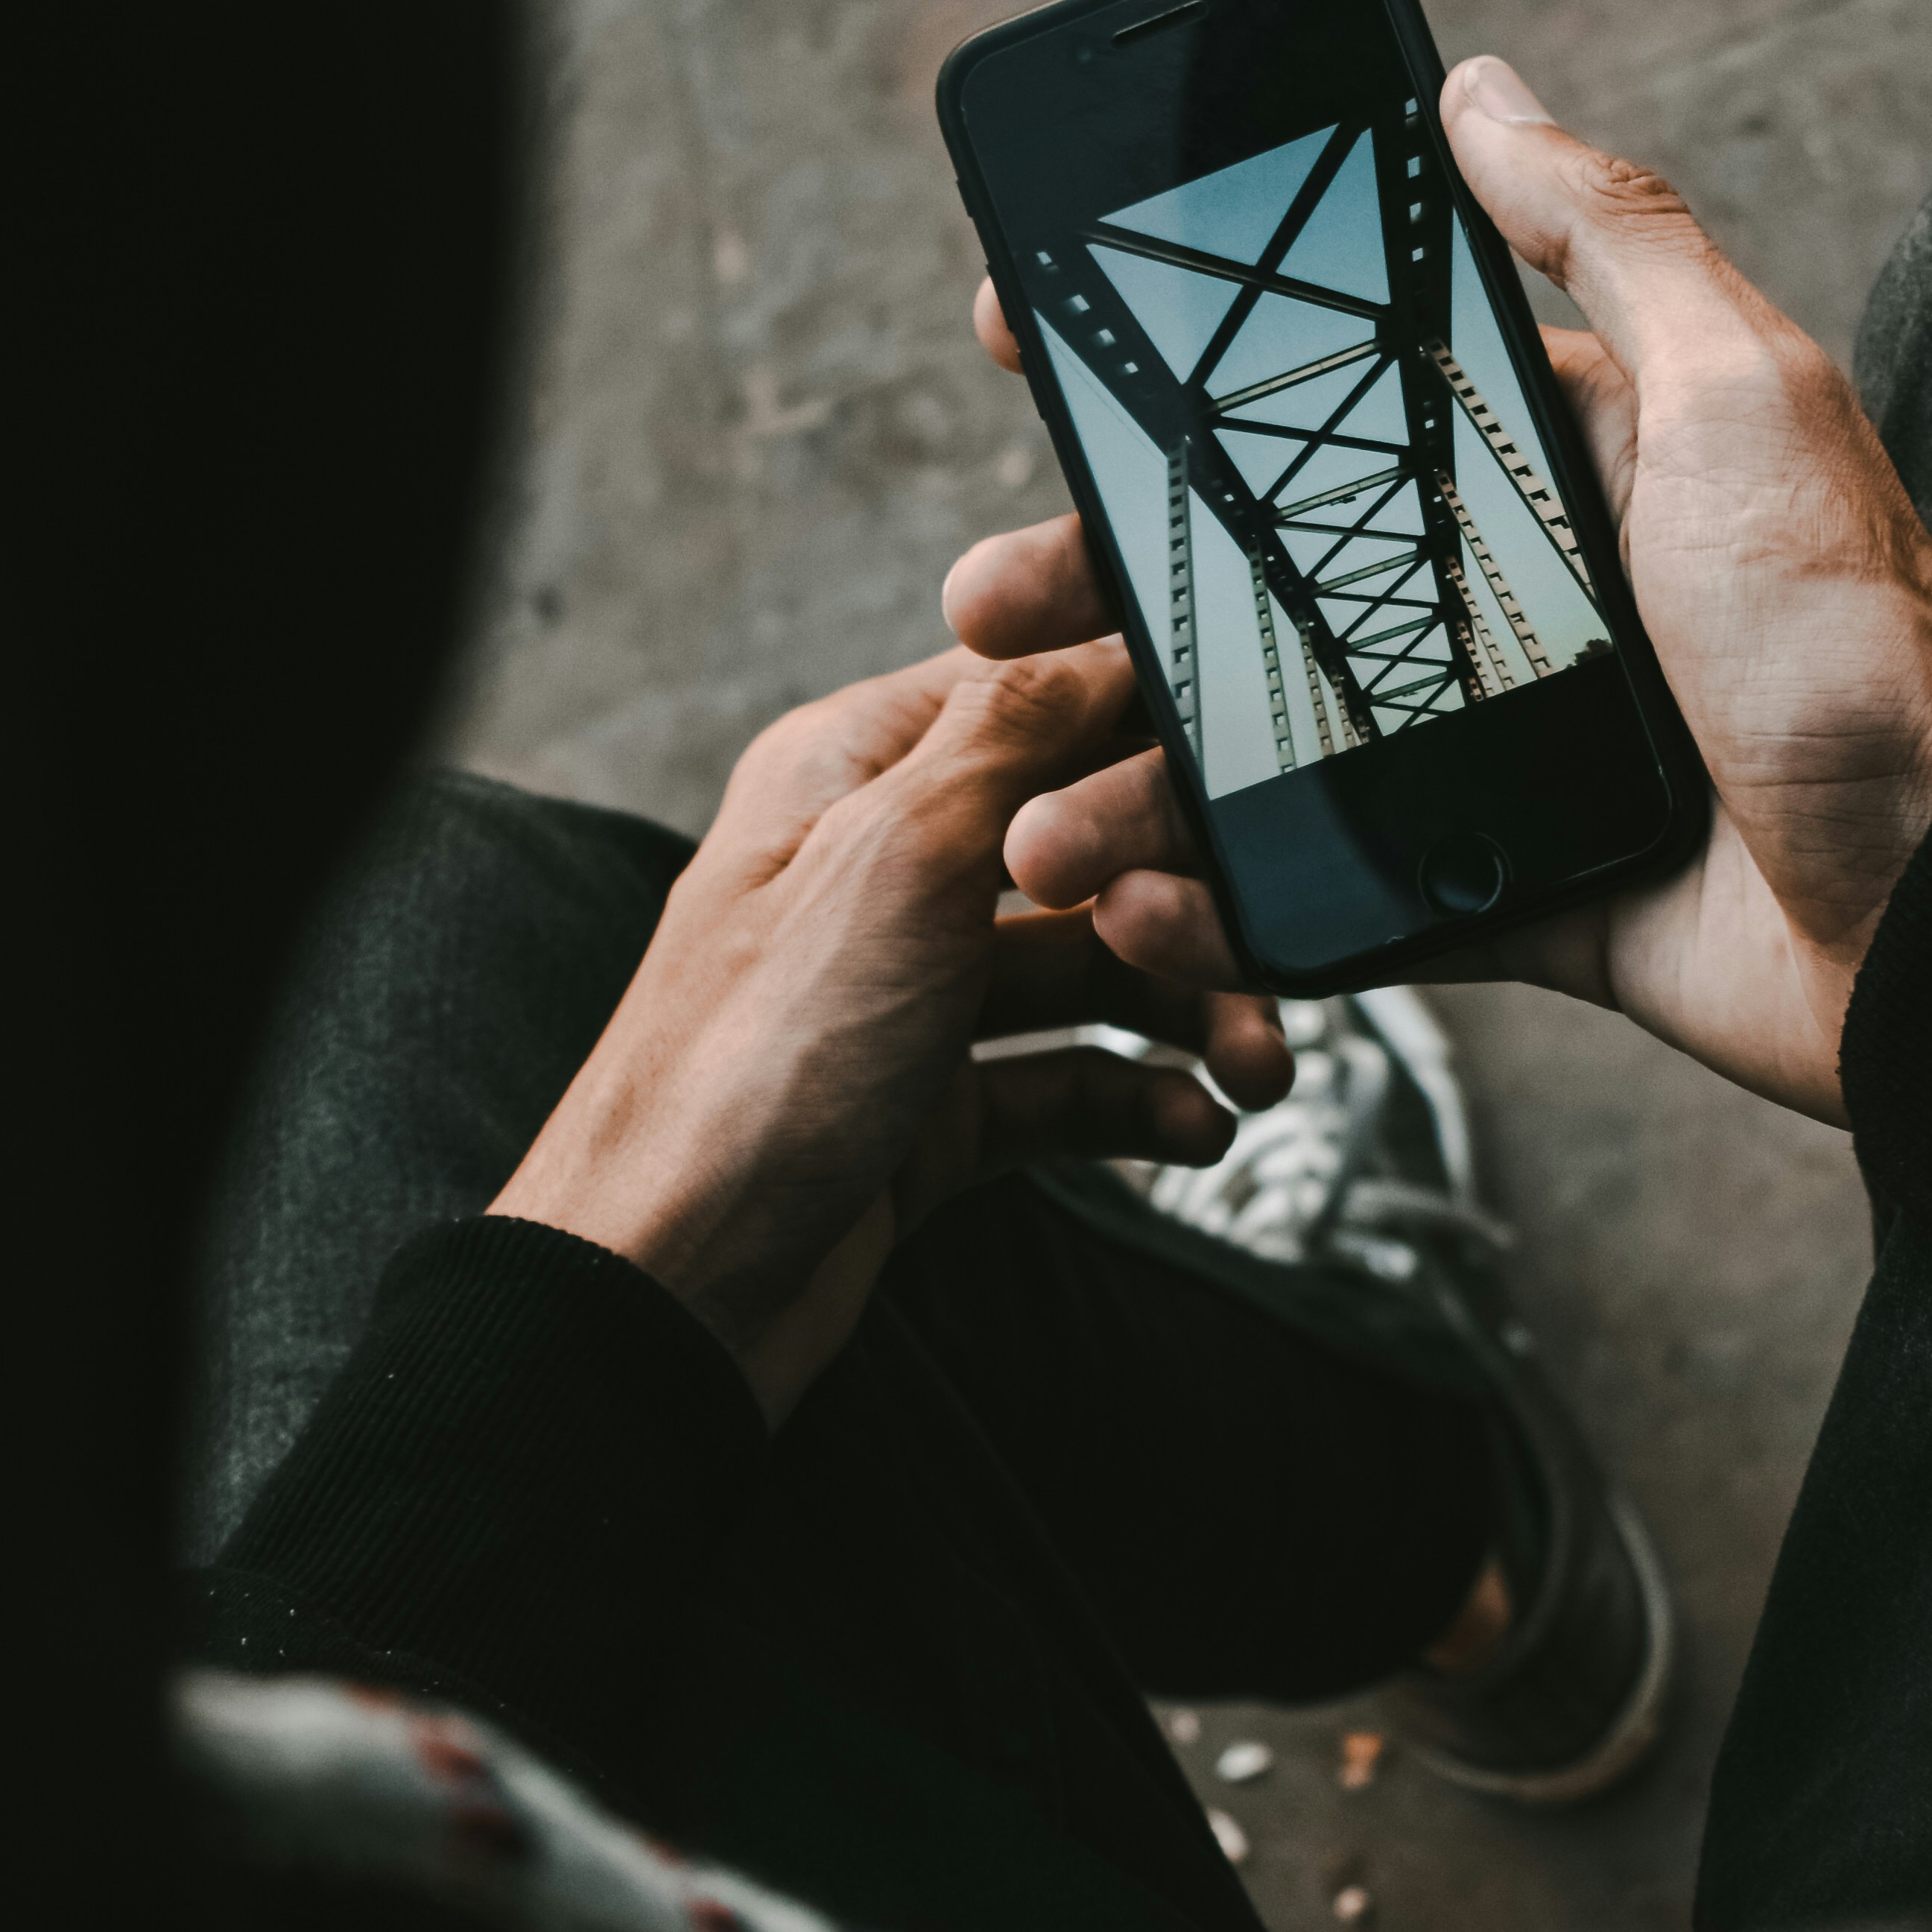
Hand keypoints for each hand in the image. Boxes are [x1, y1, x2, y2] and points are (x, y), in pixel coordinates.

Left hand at [493, 644, 1289, 1421]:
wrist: (675, 1293)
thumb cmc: (747, 1069)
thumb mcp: (893, 859)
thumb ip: (1009, 740)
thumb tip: (1096, 637)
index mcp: (848, 778)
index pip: (1026, 700)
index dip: (1140, 722)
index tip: (1250, 753)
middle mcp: (880, 875)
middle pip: (1078, 846)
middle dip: (1185, 898)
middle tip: (1249, 949)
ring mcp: (909, 998)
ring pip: (1089, 974)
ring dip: (1185, 1013)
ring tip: (1257, 1069)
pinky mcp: (932, 1111)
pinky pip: (1065, 1085)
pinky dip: (1137, 1103)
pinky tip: (1194, 1128)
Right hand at [947, 63, 1931, 1123]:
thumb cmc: (1865, 647)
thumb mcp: (1745, 398)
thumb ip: (1613, 239)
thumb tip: (1483, 84)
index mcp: (1583, 460)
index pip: (1341, 392)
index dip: (1183, 378)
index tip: (1034, 354)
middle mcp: (1541, 594)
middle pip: (1272, 574)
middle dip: (1108, 591)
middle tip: (979, 611)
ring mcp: (1525, 750)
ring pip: (1283, 746)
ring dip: (1136, 773)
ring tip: (1023, 816)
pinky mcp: (1529, 893)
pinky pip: (1352, 893)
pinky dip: (1237, 909)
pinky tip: (1139, 905)